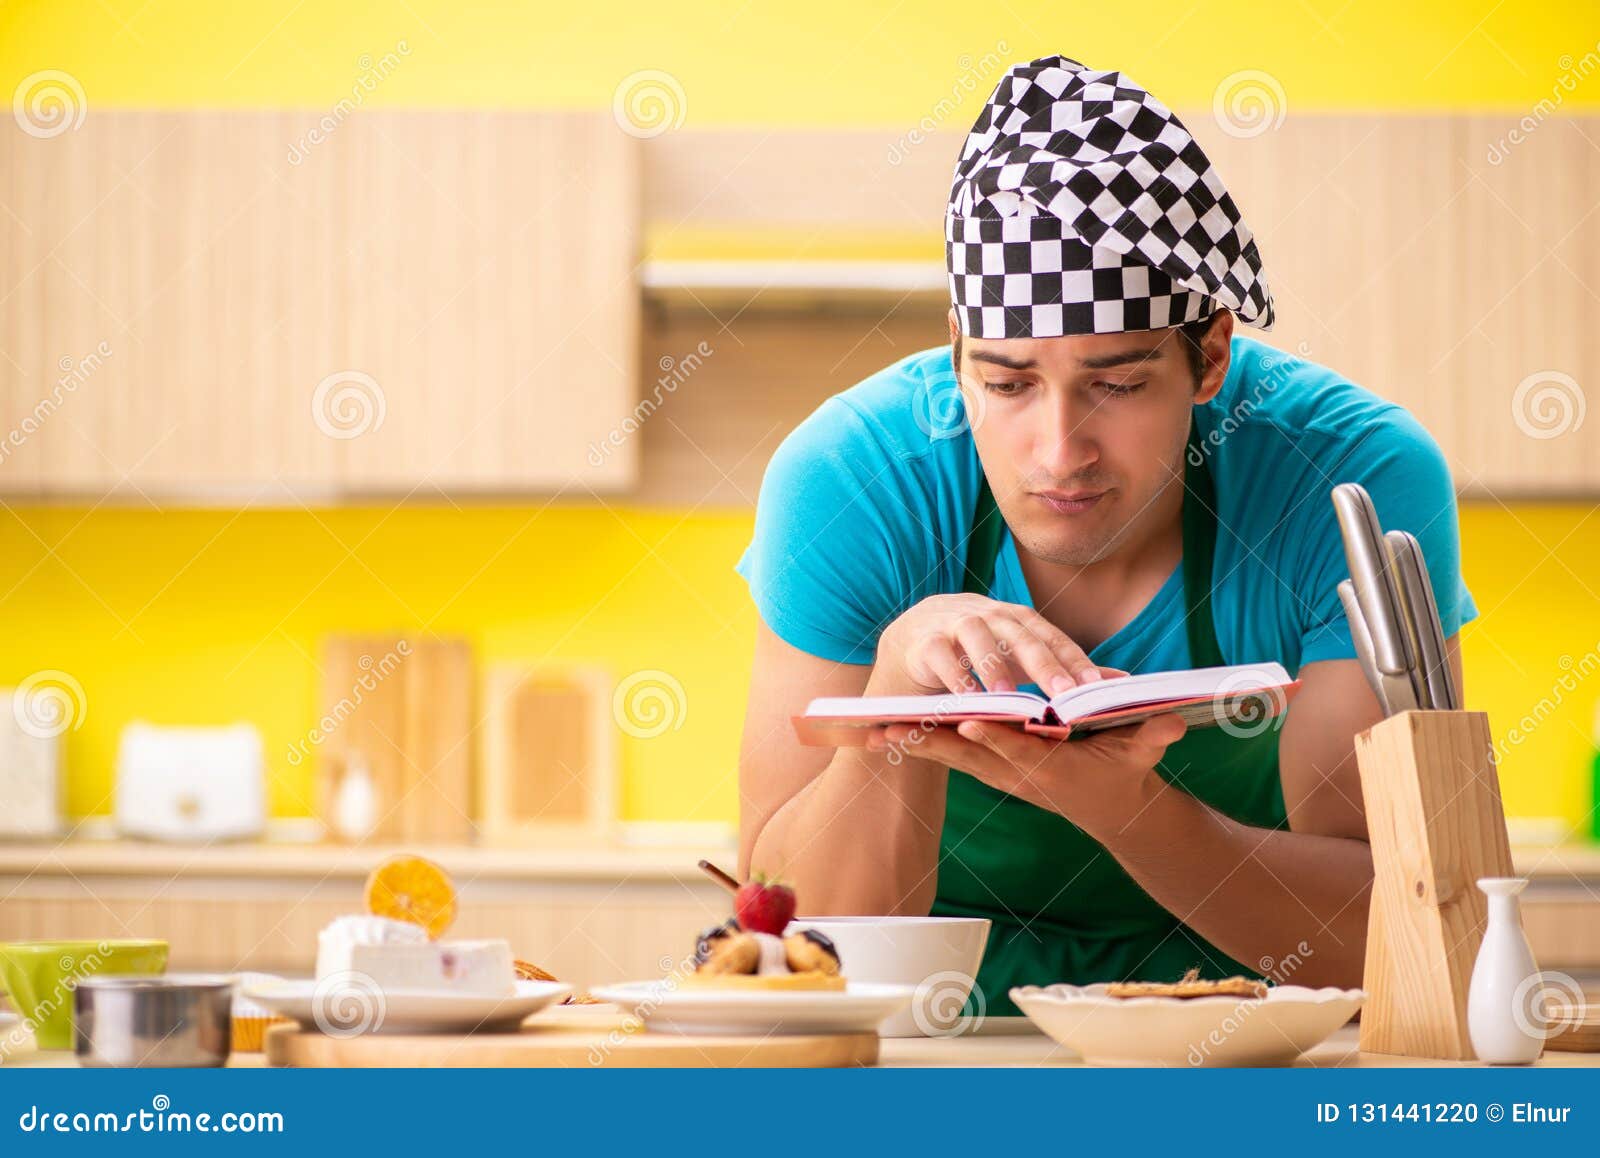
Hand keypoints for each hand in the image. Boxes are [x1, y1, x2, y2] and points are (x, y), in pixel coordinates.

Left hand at [871, 714, 1186, 838]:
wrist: (1110, 807)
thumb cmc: (1126, 770)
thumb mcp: (1143, 752)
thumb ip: (1153, 736)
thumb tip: (1173, 723)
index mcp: (1053, 766)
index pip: (1019, 749)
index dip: (994, 736)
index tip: (966, 720)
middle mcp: (1019, 772)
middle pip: (969, 754)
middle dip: (930, 741)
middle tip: (890, 729)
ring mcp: (1001, 773)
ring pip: (952, 754)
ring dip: (914, 742)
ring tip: (872, 730)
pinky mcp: (991, 769)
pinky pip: (951, 753)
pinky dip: (921, 742)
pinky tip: (888, 731)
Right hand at [874, 593, 1117, 696]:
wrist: (919, 637)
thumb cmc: (983, 650)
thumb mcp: (1024, 657)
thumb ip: (1068, 668)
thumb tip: (1123, 681)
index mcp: (1022, 620)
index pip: (1054, 639)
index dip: (1075, 661)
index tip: (1096, 689)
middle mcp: (993, 616)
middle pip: (1022, 637)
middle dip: (1044, 666)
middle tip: (1064, 696)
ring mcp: (958, 623)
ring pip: (979, 638)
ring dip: (994, 667)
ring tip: (1009, 698)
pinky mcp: (927, 640)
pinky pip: (942, 656)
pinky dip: (955, 676)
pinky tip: (968, 701)